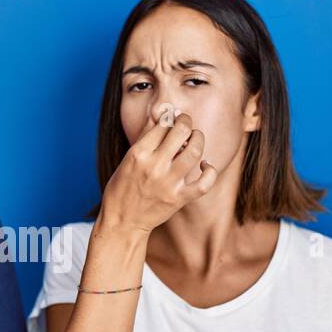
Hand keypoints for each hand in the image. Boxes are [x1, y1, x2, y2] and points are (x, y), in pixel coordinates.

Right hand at [98, 109, 218, 235]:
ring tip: (195, 139)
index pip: (163, 123)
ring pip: (194, 151)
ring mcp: (168, 183)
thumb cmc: (123, 187)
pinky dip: (210, 171)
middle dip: (187, 122)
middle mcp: (154, 166)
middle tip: (186, 124)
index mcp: (138, 153)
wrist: (122, 222)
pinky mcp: (179, 199)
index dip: (171, 117)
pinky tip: (205, 165)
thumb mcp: (129, 157)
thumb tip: (163, 110)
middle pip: (181, 131)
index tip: (173, 119)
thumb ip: (146, 134)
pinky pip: (204, 182)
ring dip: (199, 139)